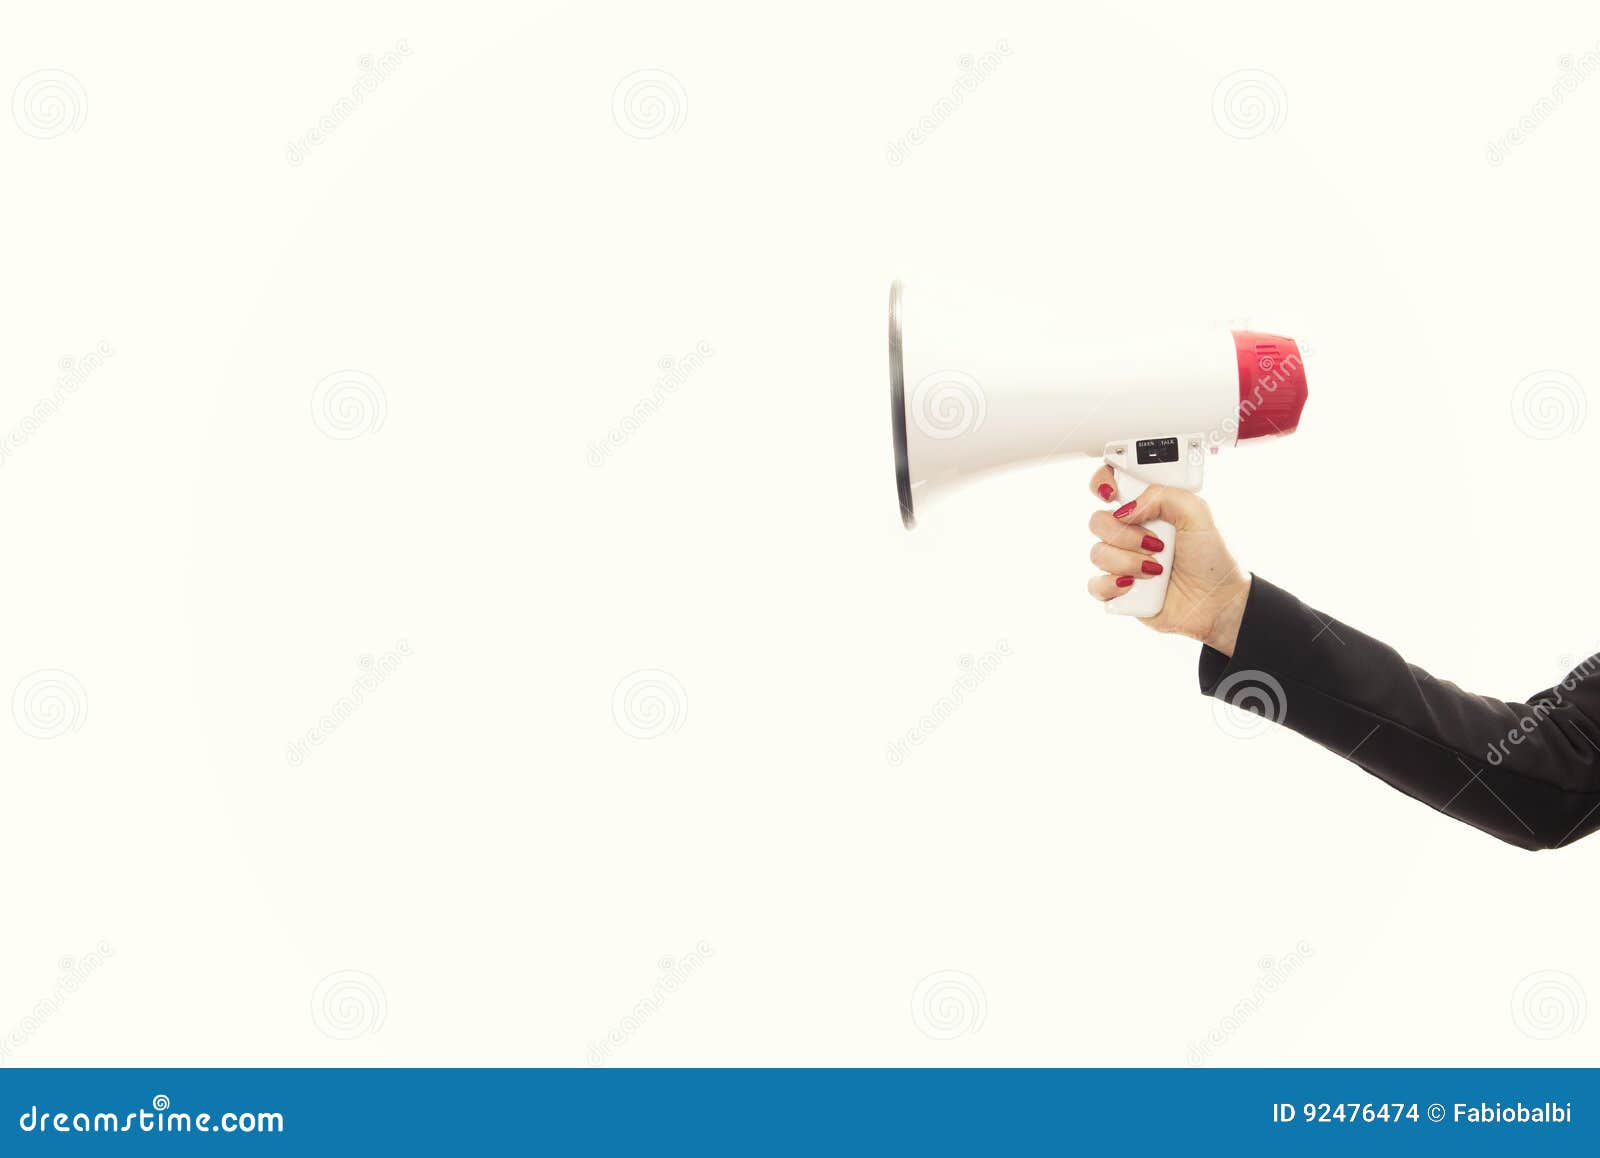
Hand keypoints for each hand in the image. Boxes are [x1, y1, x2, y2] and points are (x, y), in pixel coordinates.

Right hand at [1085, 467, 1250, 655]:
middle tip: (1156, 544)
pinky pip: (1095, 585)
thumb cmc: (1212, 559)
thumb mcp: (1198, 514)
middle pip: (1097, 521)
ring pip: (1097, 553)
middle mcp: (1130, 532)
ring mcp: (1122, 561)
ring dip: (1128, 562)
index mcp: (1147, 508)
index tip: (1112, 495)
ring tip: (1156, 570)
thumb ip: (1162, 496)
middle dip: (1126, 535)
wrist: (1217, 603)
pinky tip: (1137, 586)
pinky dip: (1114, 586)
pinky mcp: (1117, 590)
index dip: (1103, 484)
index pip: (1110, 485)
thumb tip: (1125, 510)